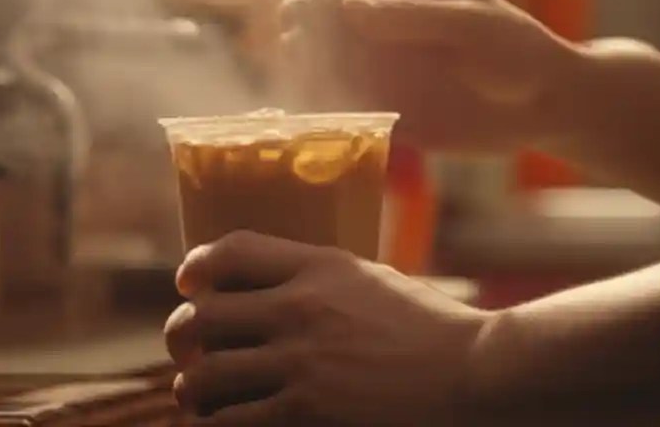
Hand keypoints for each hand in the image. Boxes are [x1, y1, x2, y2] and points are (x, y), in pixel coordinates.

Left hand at [164, 231, 489, 425]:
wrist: (477, 376)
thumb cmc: (431, 332)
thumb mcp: (372, 282)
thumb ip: (318, 280)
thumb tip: (264, 292)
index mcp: (319, 267)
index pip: (229, 250)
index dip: (197, 266)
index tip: (188, 283)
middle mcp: (300, 310)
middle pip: (201, 317)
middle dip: (183, 338)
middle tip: (188, 352)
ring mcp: (301, 367)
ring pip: (204, 379)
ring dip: (195, 390)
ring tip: (202, 398)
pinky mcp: (305, 417)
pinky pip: (232, 423)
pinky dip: (220, 425)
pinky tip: (227, 423)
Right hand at [278, 0, 578, 150]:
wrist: (543, 105)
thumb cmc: (514, 50)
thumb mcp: (470, 26)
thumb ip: (411, 15)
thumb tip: (347, 3)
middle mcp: (376, 17)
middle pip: (317, 13)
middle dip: (302, 24)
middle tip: (300, 40)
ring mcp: (374, 61)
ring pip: (318, 59)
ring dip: (305, 67)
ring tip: (309, 77)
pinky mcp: (378, 103)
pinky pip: (337, 103)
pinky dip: (323, 106)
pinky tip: (324, 111)